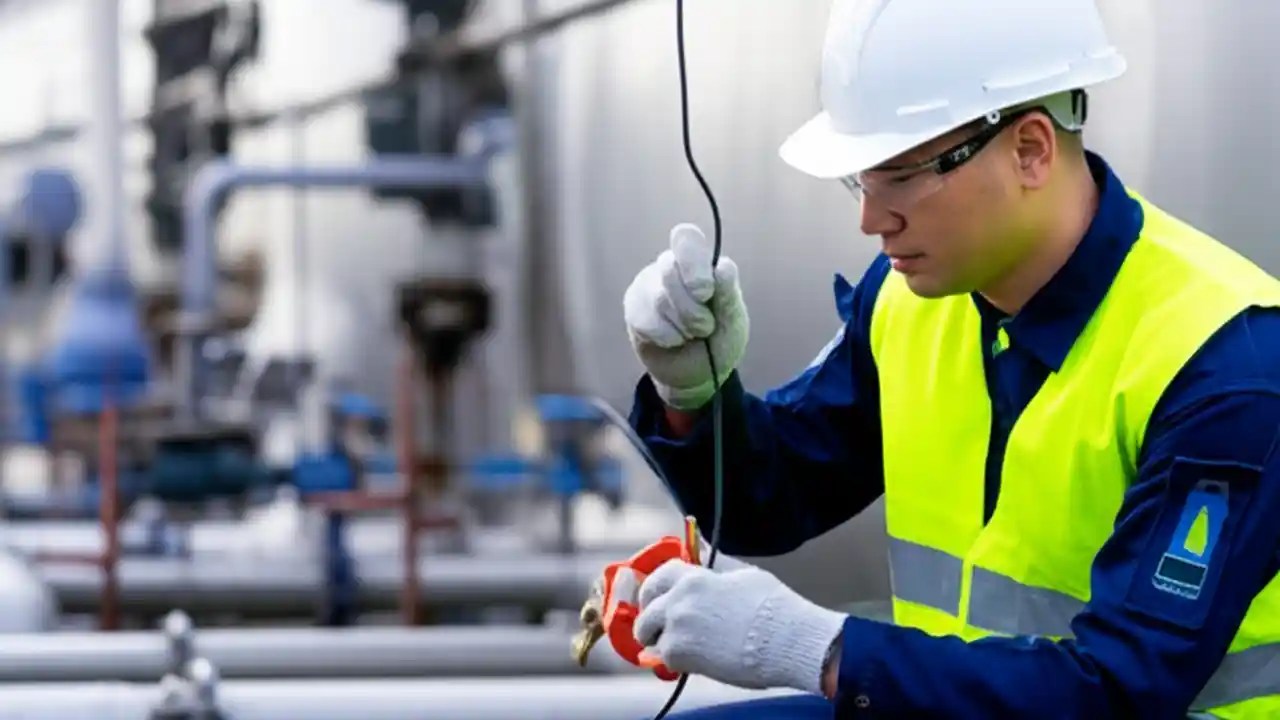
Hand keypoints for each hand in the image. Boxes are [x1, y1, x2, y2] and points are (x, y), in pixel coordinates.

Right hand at [623, 223, 748, 409]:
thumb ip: (728, 295)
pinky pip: (646, 320)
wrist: (697, 374)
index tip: (705, 292)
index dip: (692, 263)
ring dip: (683, 325)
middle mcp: (670, 267)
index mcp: (698, 261)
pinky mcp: (634, 310)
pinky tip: (674, 340)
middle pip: (669, 269)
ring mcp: (647, 286)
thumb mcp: (733, 321)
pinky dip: (667, 336)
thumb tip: (724, 267)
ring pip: (659, 297)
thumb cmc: (718, 340)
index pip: (685, 237)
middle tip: (705, 326)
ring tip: (692, 334)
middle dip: (692, 307)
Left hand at [633, 561, 845, 693]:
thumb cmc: (773, 607)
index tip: (657, 600)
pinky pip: (664, 658)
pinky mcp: (679, 653)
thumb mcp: (743, 574)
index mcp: (694, 577)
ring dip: (660, 643)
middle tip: (659, 631)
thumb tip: (702, 546)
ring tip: (679, 651)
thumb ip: (716, 565)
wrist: (786, 639)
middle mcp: (678, 598)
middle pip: (646, 608)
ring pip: (650, 635)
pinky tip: (696, 663)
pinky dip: (676, 662)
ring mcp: (676, 625)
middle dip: (649, 620)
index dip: (655, 590)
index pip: (658, 576)